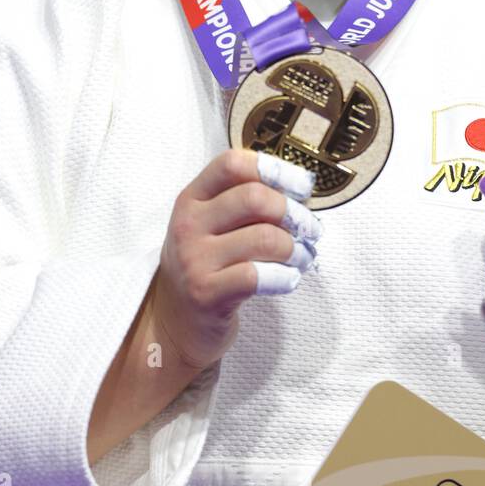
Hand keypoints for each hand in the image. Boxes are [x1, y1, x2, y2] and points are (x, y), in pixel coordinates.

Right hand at [151, 147, 321, 374]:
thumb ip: (244, 202)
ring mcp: (194, 259)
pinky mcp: (205, 294)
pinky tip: (287, 280)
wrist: (173, 321)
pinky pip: (258, 276)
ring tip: (302, 259)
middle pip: (254, 198)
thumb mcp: (211, 225)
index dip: (275, 170)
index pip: (232, 164)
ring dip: (296, 249)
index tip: (301, 188)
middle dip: (295, 213)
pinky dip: (284, 277)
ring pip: (264, 238)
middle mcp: (188, 224)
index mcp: (192, 198)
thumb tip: (299, 190)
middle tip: (310, 230)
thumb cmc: (206, 265)